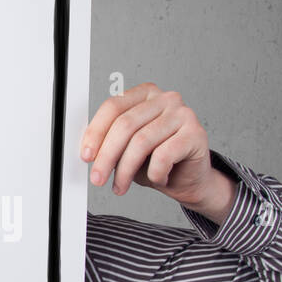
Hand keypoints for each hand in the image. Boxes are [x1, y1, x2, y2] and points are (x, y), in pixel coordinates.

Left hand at [79, 82, 236, 224]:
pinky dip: (155, 174)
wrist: (190, 180)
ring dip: (126, 170)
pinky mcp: (195, 133)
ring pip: (141, 142)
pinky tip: (158, 179)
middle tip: (98, 178)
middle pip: (125, 124)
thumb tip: (88, 151)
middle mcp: (165, 99)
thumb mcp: (127, 150)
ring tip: (121, 186)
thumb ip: (110, 142)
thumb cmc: (158, 162)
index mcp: (145, 95)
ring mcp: (183, 114)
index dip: (96, 133)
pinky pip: (163, 156)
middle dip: (107, 156)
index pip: (113, 107)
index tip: (86, 155)